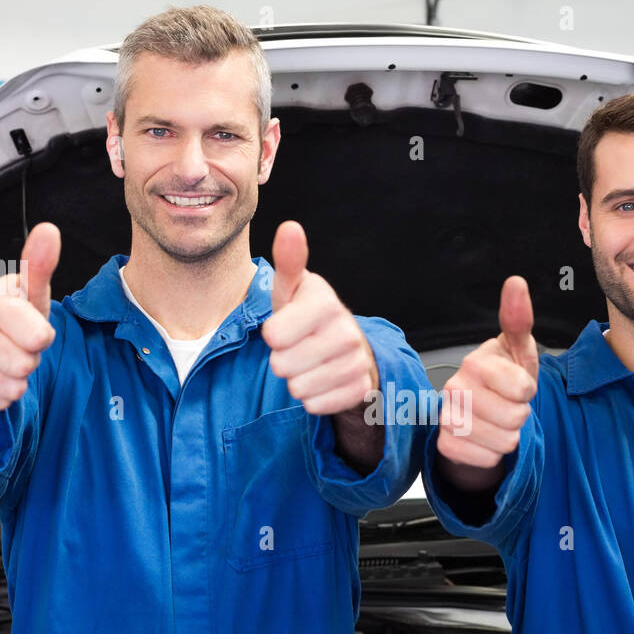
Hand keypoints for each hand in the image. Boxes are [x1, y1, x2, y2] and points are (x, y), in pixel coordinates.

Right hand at [0, 223, 59, 410]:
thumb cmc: (10, 320)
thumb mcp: (30, 294)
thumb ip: (39, 265)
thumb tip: (48, 230)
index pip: (40, 337)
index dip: (42, 338)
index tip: (30, 329)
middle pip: (26, 365)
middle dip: (29, 362)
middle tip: (16, 348)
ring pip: (13, 387)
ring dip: (16, 381)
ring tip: (4, 362)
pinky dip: (0, 396)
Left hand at [261, 220, 377, 414]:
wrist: (344, 349)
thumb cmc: (307, 317)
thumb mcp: (293, 289)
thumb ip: (289, 261)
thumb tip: (290, 228)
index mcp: (325, 302)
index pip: (273, 336)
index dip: (272, 336)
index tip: (284, 329)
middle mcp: (347, 331)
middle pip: (283, 366)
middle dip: (282, 362)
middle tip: (297, 349)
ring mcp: (357, 361)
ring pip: (299, 388)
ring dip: (296, 381)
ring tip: (308, 364)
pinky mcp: (361, 389)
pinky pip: (316, 405)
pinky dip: (313, 398)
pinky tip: (321, 380)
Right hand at [435, 275, 538, 469]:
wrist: (478, 413)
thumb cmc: (503, 379)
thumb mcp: (517, 350)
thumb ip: (518, 320)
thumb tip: (515, 282)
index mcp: (475, 362)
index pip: (523, 388)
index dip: (528, 391)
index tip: (518, 386)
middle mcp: (454, 387)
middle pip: (515, 418)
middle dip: (519, 416)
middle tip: (507, 407)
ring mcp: (446, 416)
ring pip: (503, 441)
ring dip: (508, 436)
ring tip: (497, 422)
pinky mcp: (444, 444)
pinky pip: (486, 459)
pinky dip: (492, 454)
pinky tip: (484, 439)